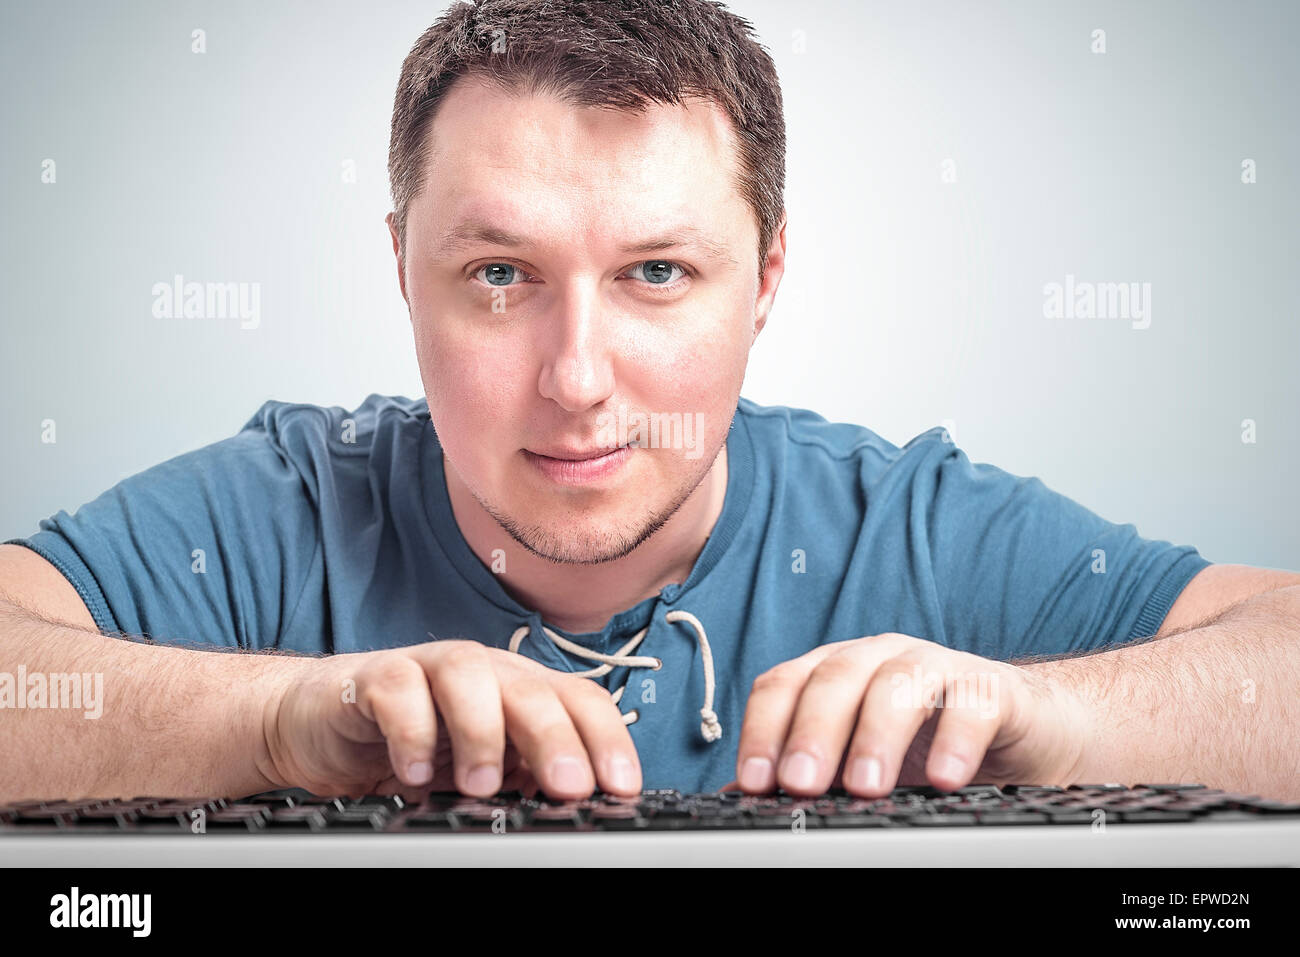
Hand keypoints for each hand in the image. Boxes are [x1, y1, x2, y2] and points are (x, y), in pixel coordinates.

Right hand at [260, 639, 641, 800]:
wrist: (317, 720)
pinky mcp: (375, 677)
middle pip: (533, 689)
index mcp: (519, 694)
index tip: (622, 787)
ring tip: (481, 786)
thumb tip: (573, 810)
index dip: (606, 739)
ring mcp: (429, 669)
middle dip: (557, 738)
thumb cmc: (407, 744)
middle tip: (570, 786)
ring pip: (470, 674)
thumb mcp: (474, 770)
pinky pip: (398, 689)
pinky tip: (411, 772)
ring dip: (483, 730)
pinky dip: (409, 730)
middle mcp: (484, 674)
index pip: (580, 702)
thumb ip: (521, 779)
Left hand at [732, 633, 1090, 795]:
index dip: (763, 730)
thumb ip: (808, 774)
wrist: (1028, 730)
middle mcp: (879, 659)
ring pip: (897, 684)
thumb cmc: (931, 745)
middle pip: (833, 679)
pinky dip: (956, 739)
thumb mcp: (861, 762)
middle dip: (811, 732)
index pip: (784, 685)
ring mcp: (936, 667)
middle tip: (799, 784)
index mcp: (835, 673)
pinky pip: (972, 704)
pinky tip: (944, 778)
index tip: (754, 782)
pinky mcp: (993, 688)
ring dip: (876, 735)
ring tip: (865, 785)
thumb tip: (737, 801)